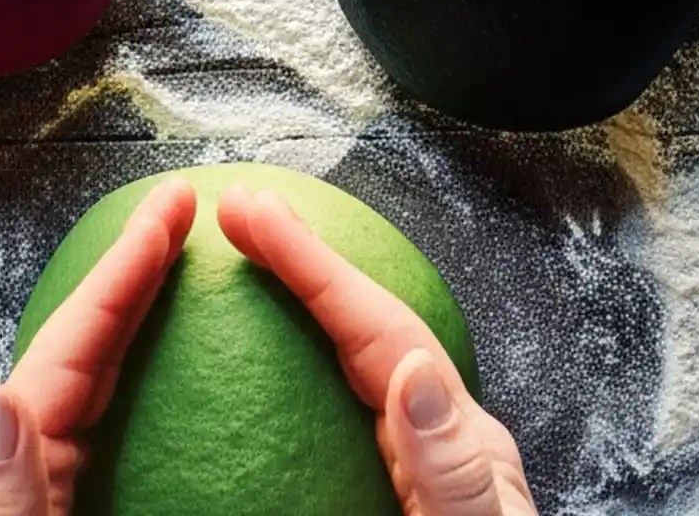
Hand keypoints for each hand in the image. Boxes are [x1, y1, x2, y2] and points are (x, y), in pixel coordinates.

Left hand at [0, 178, 196, 515]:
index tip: (168, 212)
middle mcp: (30, 448)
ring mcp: (58, 468)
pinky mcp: (87, 492)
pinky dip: (144, 362)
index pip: (73, 346)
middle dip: (135, 264)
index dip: (122, 272)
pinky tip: (175, 350)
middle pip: (89, 337)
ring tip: (180, 249)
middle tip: (181, 202)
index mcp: (6, 459)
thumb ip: (4, 488)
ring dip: (141, 303)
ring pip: (103, 367)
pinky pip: (118, 410)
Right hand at [218, 187, 537, 515]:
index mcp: (462, 439)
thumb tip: (413, 373)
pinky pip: (338, 401)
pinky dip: (304, 353)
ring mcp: (412, 456)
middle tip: (236, 211)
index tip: (256, 212)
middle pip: (360, 322)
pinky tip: (268, 356)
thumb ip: (451, 470)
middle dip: (300, 257)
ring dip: (300, 294)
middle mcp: (437, 432)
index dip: (314, 263)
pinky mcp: (386, 487)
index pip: (380, 330)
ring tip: (248, 252)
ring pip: (349, 353)